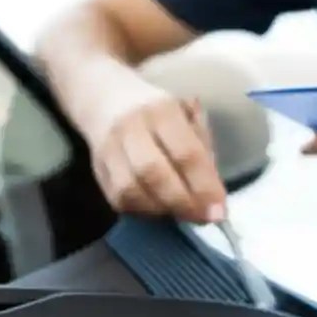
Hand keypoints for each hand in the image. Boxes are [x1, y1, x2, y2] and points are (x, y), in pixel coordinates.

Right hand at [80, 77, 226, 222]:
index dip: (204, 187)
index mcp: (162, 110)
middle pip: (154, 173)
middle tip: (202, 218)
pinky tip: (159, 209)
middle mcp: (131, 127)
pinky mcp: (97, 168)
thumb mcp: (188, 116)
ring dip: (161, 210)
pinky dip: (142, 211)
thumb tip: (213, 194)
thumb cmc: (159, 112)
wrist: (106, 98)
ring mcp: (109, 148)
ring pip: (131, 190)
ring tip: (181, 213)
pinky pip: (118, 200)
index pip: (186, 153)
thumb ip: (203, 149)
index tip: (219, 211)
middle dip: (182, 203)